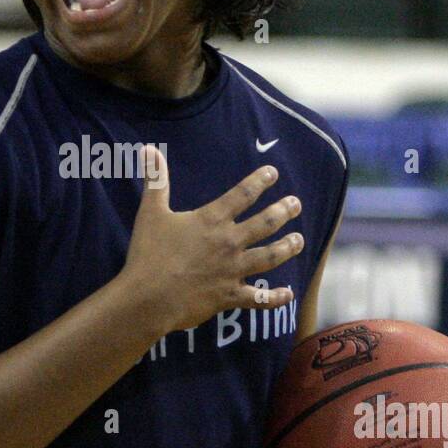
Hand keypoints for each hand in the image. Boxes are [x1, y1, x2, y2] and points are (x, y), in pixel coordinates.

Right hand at [122, 145, 303, 334]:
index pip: (243, 194)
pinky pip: (259, 299)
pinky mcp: (229, 296)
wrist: (148, 297)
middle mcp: (228, 242)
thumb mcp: (151, 212)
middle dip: (284, 211)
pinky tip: (288, 293)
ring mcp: (232, 270)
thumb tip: (147, 149)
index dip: (260, 181)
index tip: (273, 173)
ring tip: (299, 240)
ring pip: (270, 256)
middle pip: (266, 223)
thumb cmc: (148, 254)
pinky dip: (275, 298)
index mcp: (211, 220)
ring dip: (288, 247)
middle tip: (296, 204)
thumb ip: (156, 179)